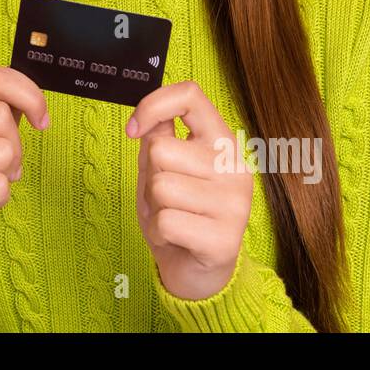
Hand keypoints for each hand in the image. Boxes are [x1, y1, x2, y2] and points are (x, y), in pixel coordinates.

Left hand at [127, 80, 252, 299]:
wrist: (201, 274)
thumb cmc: (181, 215)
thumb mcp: (165, 171)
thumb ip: (160, 138)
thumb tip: (148, 116)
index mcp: (222, 142)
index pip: (190, 96)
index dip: (153, 104)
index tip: (134, 129)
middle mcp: (235, 166)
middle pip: (161, 148)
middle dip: (149, 176)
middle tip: (165, 198)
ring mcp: (234, 203)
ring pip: (160, 186)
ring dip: (152, 207)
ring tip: (171, 218)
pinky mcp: (224, 239)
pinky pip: (165, 221)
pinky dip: (157, 232)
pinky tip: (175, 239)